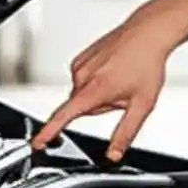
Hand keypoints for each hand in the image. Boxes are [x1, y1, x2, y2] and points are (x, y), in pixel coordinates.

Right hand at [30, 15, 174, 161]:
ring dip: (100, 92)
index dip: (48, 132)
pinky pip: (85, 77)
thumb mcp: (142, 105)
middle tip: (123, 92)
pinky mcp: (82, 56)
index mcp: (93, 91)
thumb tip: (114, 154)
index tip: (37, 143)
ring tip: (121, 77)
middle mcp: (82, 76)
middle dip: (100, 106)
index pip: (64, 117)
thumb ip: (125, 133)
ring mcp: (80, 65)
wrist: (149, 33)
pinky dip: (98, 78)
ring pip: (84, 92)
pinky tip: (115, 69)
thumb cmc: (147, 63)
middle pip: (82, 107)